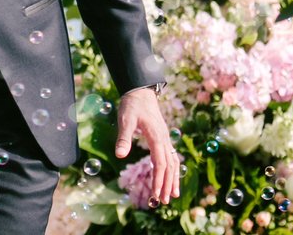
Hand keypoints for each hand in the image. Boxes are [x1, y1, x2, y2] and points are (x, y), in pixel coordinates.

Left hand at [116, 87, 180, 205]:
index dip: (158, 180)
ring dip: (172, 179)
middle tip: (163, 201)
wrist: (141, 92)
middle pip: (169, 166)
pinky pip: (170, 157)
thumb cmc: (132, 105)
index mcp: (156, 136)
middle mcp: (164, 139)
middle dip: (166, 184)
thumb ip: (124, 137)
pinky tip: (170, 178)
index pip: (160, 163)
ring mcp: (165, 139)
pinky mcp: (163, 138)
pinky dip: (172, 170)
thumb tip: (120, 155)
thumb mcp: (125, 120)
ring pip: (172, 163)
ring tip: (172, 195)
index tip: (155, 194)